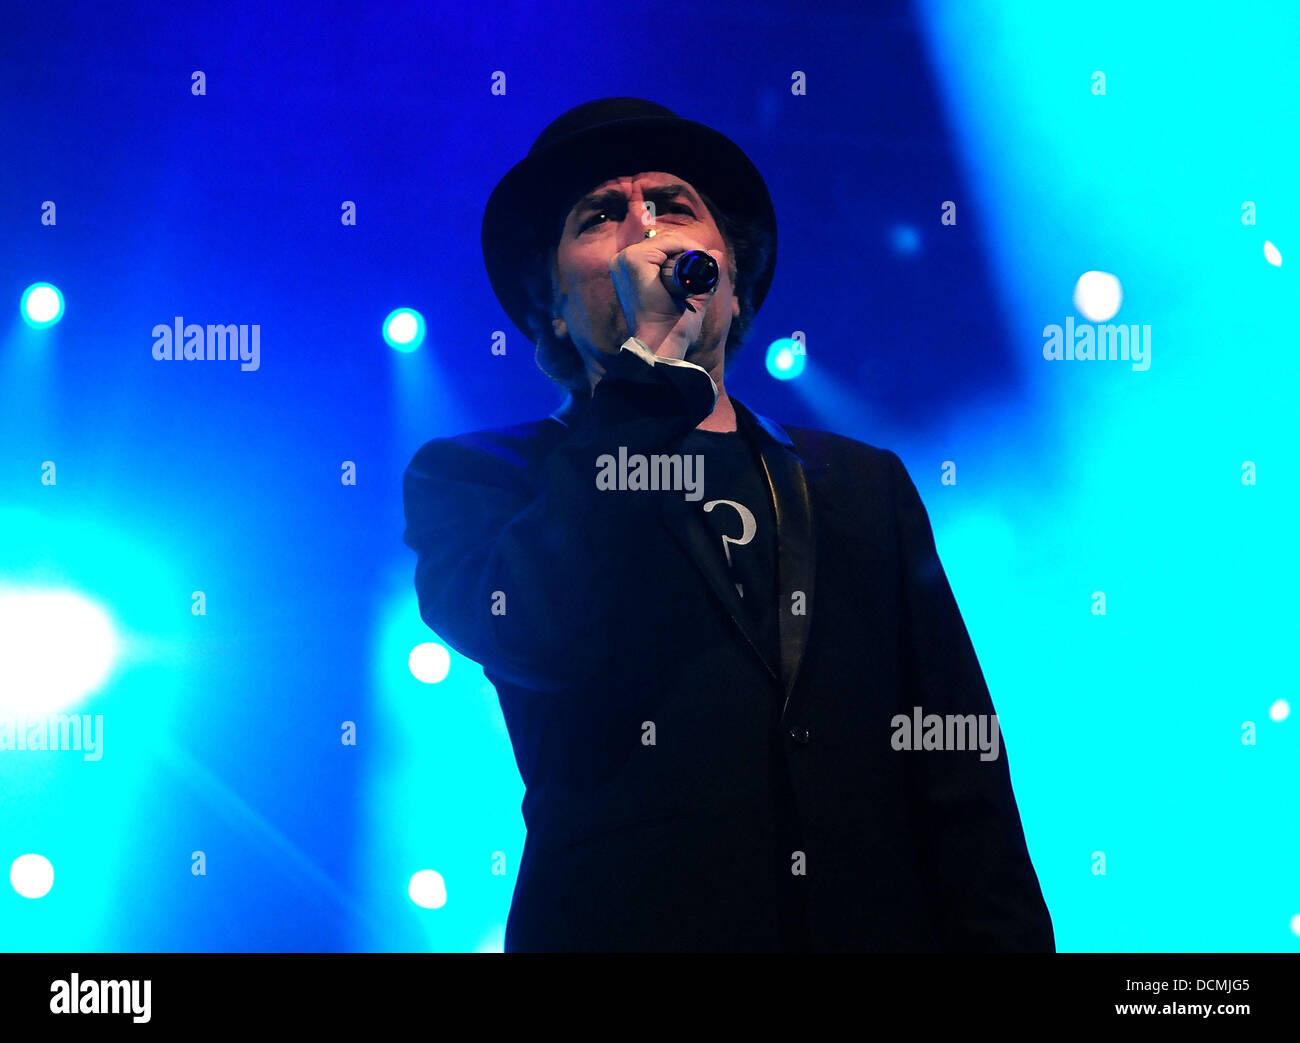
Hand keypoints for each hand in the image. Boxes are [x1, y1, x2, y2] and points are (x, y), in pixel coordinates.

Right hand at [607, 231, 721, 360]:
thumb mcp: (690, 297)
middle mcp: (622, 261)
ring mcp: (625, 259)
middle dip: (689, 247)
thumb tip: (717, 253)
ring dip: (690, 246)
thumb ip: (703, 278)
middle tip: (708, 260)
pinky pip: (666, 242)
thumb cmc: (672, 327)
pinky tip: (696, 256)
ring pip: (667, 240)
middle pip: (664, 241)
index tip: (705, 261)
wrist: (663, 343)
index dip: (684, 250)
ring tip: (704, 261)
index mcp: (629, 270)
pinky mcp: (633, 260)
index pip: (660, 248)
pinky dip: (685, 246)